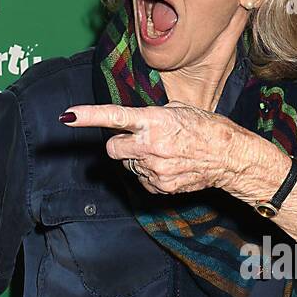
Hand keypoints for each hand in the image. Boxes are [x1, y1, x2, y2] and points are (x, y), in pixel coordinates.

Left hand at [60, 102, 250, 194]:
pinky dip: (149, 173)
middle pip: (112, 148)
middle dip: (120, 144)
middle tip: (140, 140)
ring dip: (138, 159)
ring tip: (164, 153)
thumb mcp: (177, 110)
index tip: (68, 116)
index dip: (88, 116)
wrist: (229, 157)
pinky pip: (142, 179)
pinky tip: (168, 166)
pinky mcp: (160, 186)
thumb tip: (131, 123)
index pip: (115, 117)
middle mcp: (150, 145)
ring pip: (128, 165)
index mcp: (154, 120)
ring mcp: (155, 169)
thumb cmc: (206, 128)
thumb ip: (149, 116)